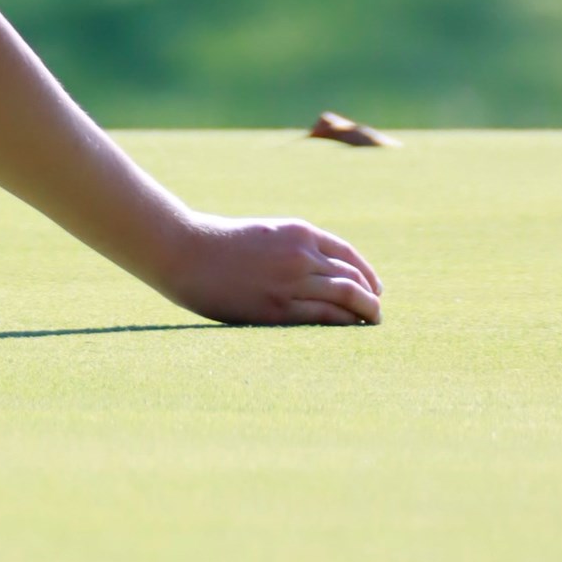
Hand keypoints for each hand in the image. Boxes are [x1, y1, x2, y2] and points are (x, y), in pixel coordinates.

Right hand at [160, 214, 381, 326]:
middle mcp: (301, 254)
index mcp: (297, 232)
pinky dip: (343, 323)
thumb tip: (315, 272)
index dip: (366, 273)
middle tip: (376, 312)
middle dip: (369, 297)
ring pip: (346, 296)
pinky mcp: (278, 308)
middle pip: (352, 278)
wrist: (186, 251)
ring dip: (365, 312)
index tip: (374, 289)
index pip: (347, 254)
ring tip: (372, 324)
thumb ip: (291, 248)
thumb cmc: (218, 244)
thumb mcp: (264, 234)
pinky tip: (348, 330)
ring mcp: (291, 280)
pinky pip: (324, 317)